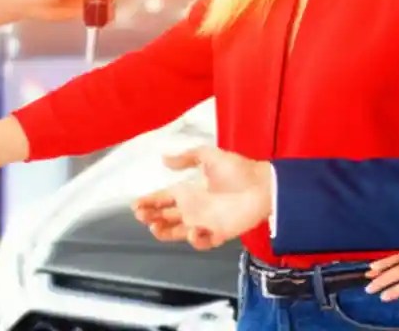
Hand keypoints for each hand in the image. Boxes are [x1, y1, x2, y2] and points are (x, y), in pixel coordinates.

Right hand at [132, 146, 271, 250]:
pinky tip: (193, 230)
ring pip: (178, 232)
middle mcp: (193, 208)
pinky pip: (203, 242)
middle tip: (143, 216)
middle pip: (166, 217)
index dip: (149, 202)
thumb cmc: (238, 169)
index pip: (163, 199)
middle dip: (151, 217)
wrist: (263, 185)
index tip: (135, 205)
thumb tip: (164, 159)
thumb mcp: (210, 156)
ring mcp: (205, 222)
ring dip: (165, 232)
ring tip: (155, 227)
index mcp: (189, 191)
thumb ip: (187, 158)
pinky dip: (196, 240)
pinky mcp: (219, 233)